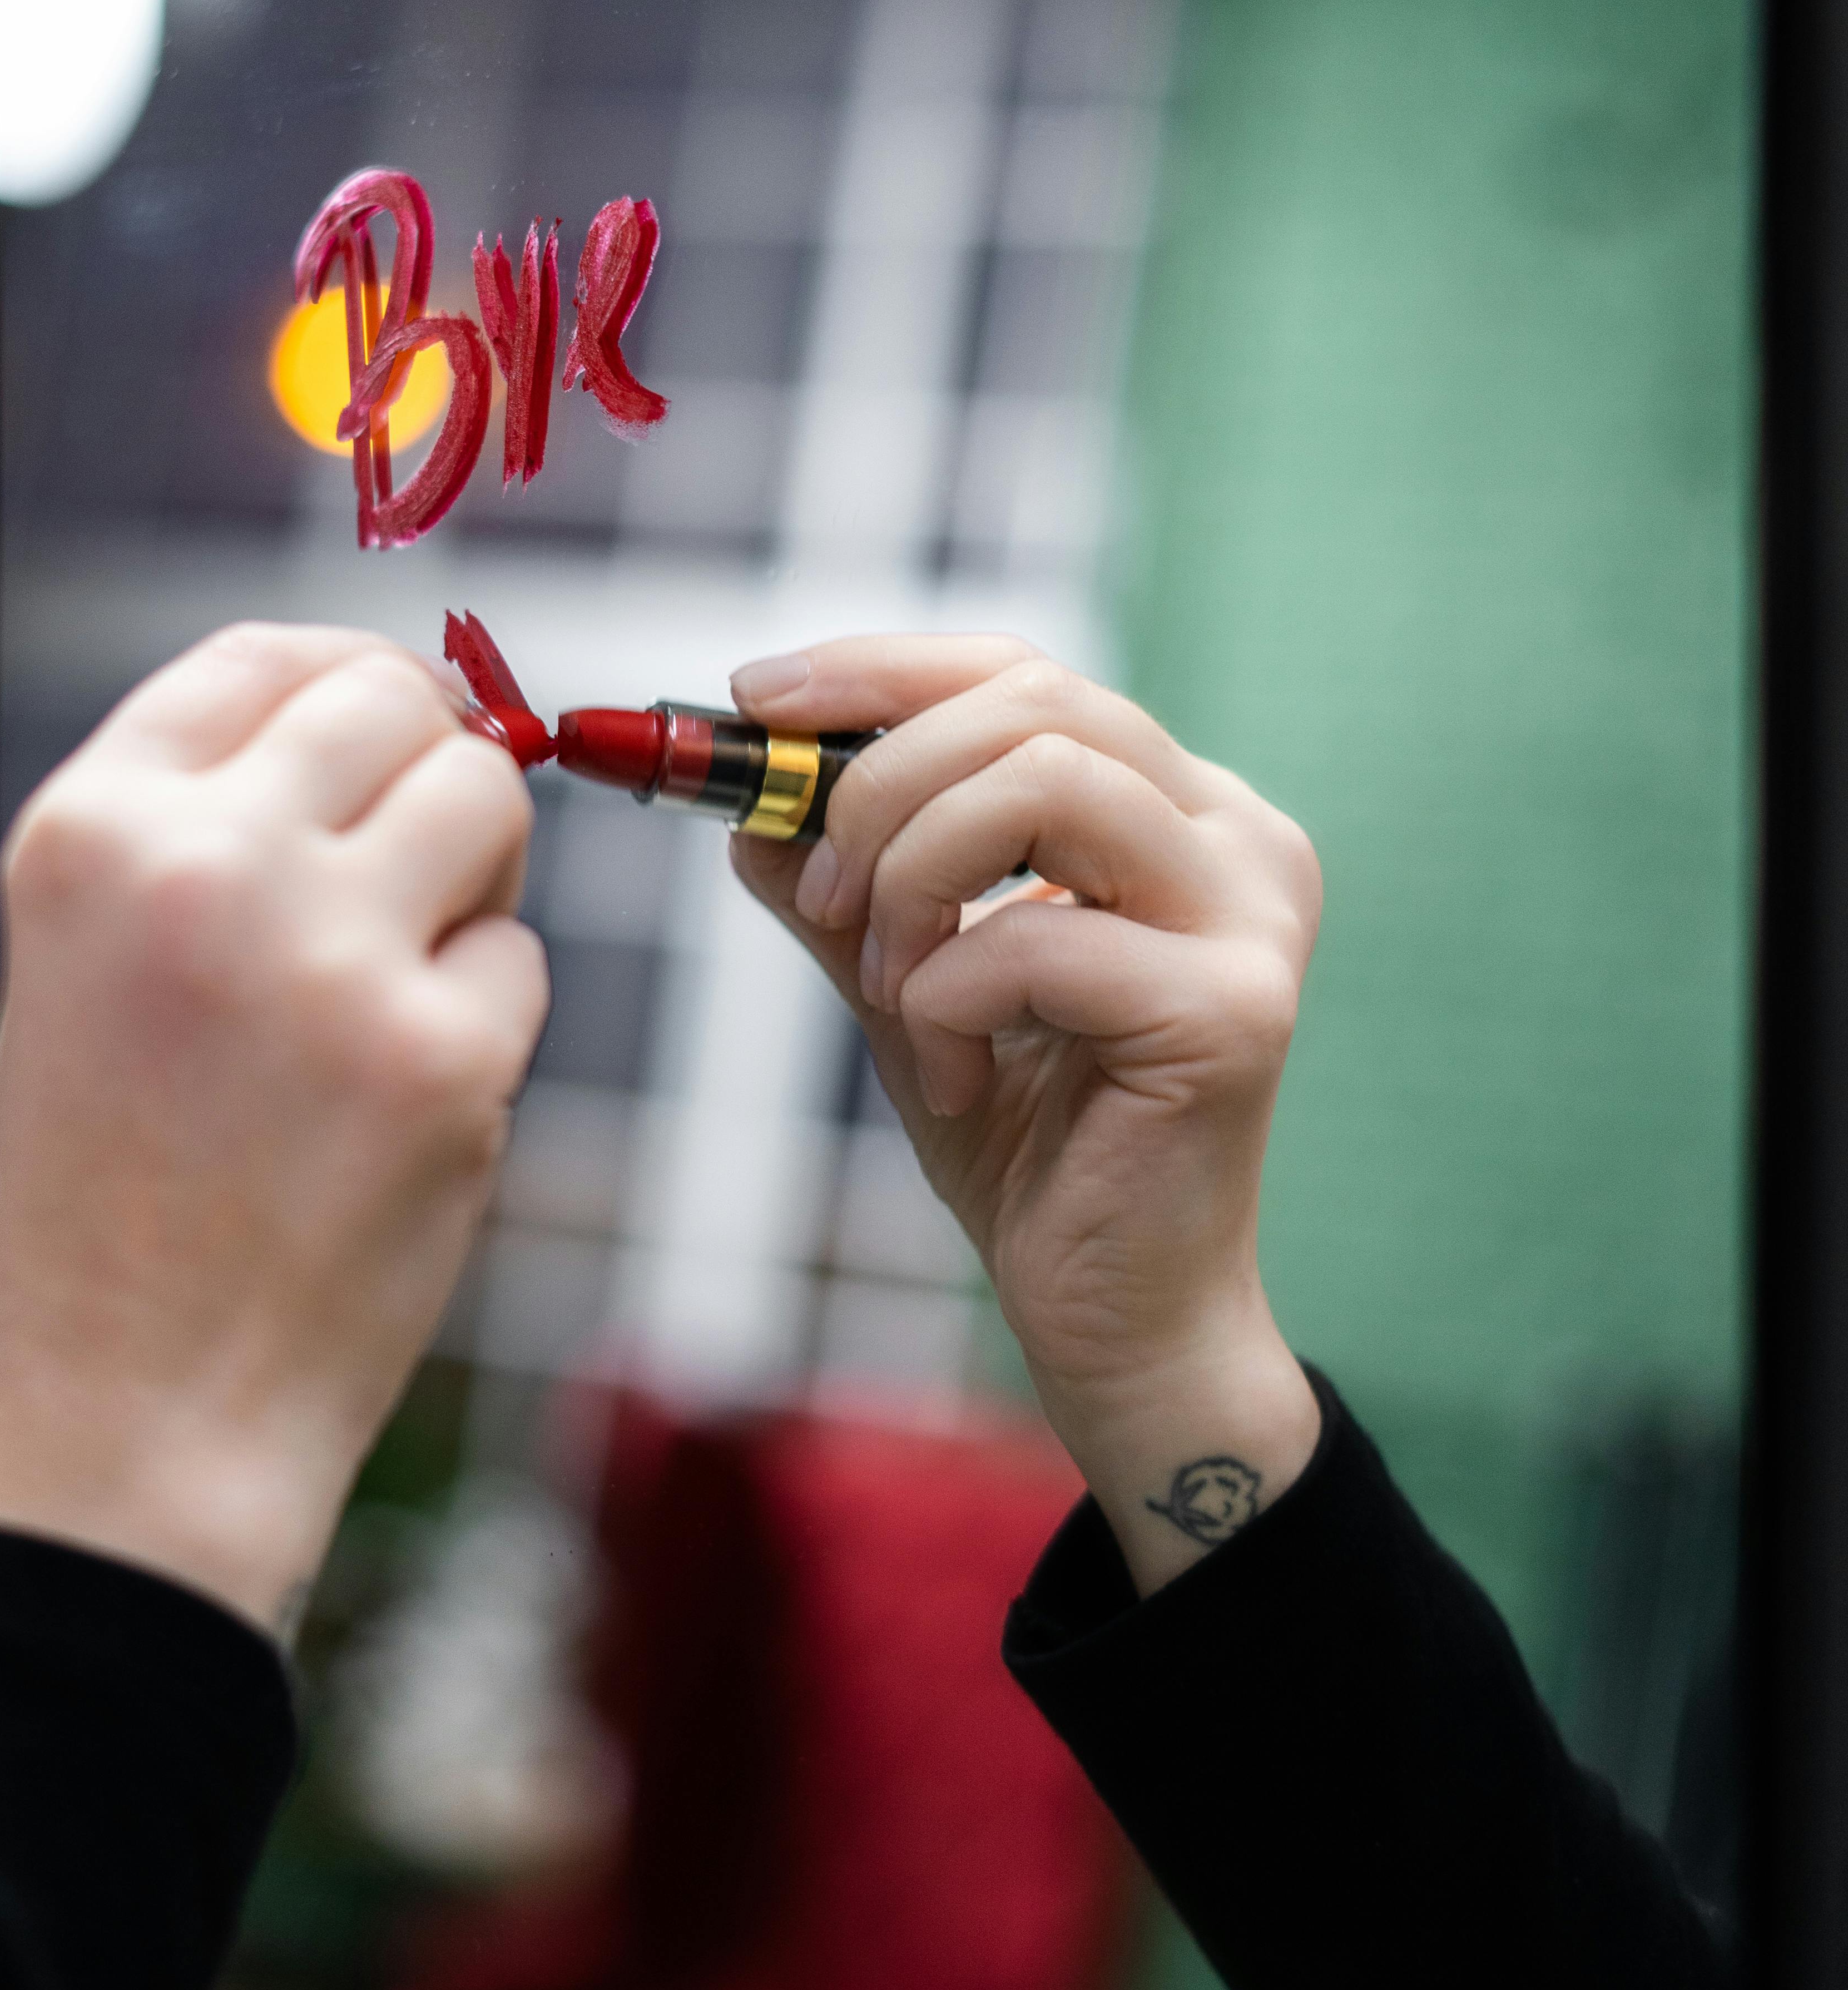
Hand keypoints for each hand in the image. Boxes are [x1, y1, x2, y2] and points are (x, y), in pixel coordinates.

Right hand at [0, 625, 546, 1636]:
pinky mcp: (440, 1056)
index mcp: (92, 836)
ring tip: (401, 978)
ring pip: (486, 799)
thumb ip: (197, 833)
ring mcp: (331, 959)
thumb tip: (368, 710)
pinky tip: (398, 1106)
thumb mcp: (83, 971)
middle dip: (429, 763)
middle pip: (391, 704)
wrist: (137, 1417)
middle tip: (417, 861)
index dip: (347, 678)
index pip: (258, 659)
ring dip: (474, 873)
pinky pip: (516, 962)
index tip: (387, 721)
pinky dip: (481, 1019)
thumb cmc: (110, 1202)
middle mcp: (206, 868)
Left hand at [729, 637, 1321, 1588]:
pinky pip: (1033, 940)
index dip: (882, 669)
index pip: (1027, 674)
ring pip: (1044, 784)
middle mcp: (1241, 840)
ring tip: (884, 982)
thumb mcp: (908, 981)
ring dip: (914, 874)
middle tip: (817, 890)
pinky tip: (955, 1079)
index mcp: (1182, 811)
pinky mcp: (1233, 1009)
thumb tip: (737, 794)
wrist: (1111, 1320)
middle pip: (1036, 704)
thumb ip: (840, 882)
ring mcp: (1252, 919)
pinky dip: (947, 1001)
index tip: (752, 697)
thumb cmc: (1026, 1146)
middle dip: (878, 780)